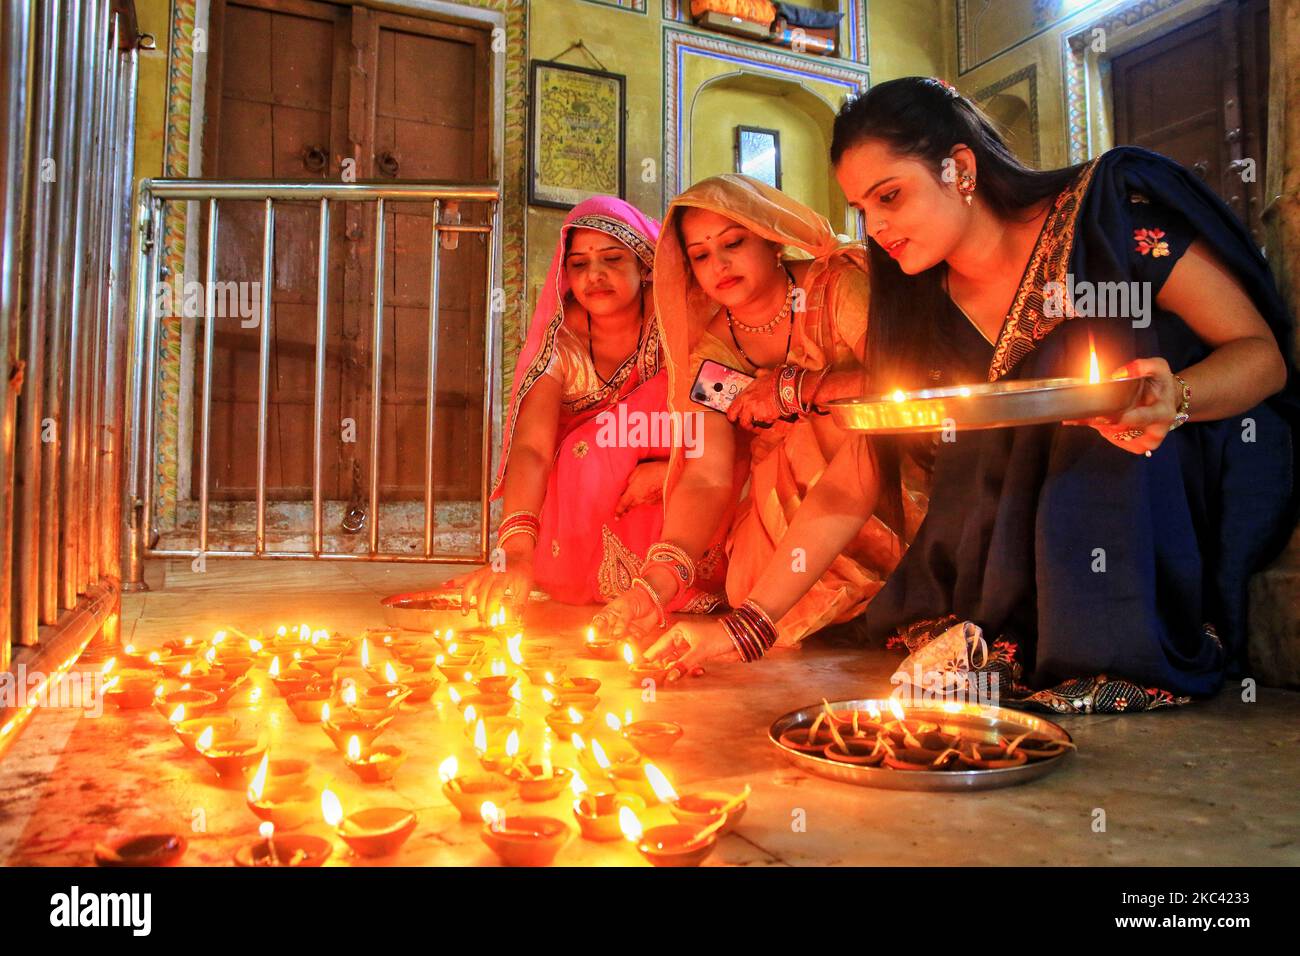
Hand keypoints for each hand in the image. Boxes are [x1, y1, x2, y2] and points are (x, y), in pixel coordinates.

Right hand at [447, 555, 533, 623]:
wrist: (517, 553)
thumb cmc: (522, 571)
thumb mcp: (526, 587)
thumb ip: (520, 604)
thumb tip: (516, 620)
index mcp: (503, 577)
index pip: (494, 595)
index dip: (491, 609)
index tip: (492, 622)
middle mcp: (491, 574)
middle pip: (482, 594)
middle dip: (481, 610)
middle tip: (483, 622)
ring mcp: (483, 572)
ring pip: (470, 586)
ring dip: (466, 600)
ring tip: (464, 612)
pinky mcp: (478, 572)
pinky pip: (465, 576)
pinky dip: (455, 580)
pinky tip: (445, 585)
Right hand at [591, 582, 662, 645]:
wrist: (652, 599)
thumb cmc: (635, 598)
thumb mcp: (627, 606)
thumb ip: (623, 620)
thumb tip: (616, 635)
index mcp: (607, 616)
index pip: (597, 625)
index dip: (594, 632)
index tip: (593, 638)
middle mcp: (613, 626)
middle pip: (606, 638)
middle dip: (607, 643)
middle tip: (610, 644)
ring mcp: (624, 633)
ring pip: (619, 643)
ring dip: (620, 646)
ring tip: (624, 642)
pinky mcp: (635, 637)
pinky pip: (632, 644)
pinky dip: (632, 646)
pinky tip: (634, 644)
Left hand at [615, 460, 667, 516]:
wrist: (669, 476)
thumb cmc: (652, 471)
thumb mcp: (636, 471)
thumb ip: (629, 479)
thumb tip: (627, 484)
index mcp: (632, 493)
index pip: (622, 504)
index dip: (618, 511)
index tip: (616, 517)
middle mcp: (640, 500)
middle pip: (631, 506)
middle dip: (626, 509)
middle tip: (623, 512)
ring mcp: (649, 502)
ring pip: (640, 504)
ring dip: (637, 503)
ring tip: (636, 500)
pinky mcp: (657, 501)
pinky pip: (649, 501)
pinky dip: (647, 499)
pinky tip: (648, 494)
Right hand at [643, 618, 742, 679]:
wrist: (739, 638)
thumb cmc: (719, 637)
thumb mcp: (700, 651)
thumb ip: (684, 665)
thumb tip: (670, 677)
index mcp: (677, 632)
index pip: (657, 647)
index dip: (647, 658)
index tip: (635, 667)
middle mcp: (680, 639)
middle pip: (663, 655)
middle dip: (657, 667)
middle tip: (646, 680)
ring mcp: (688, 648)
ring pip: (674, 662)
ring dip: (672, 671)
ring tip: (664, 680)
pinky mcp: (696, 656)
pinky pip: (684, 666)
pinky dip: (685, 671)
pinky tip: (690, 674)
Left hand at [727, 369, 787, 431]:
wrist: (785, 387)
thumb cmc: (774, 381)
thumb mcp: (762, 376)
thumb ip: (757, 375)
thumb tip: (757, 372)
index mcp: (745, 396)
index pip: (732, 410)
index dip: (732, 416)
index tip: (733, 419)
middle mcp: (749, 405)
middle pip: (743, 421)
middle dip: (746, 425)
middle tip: (749, 425)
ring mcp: (758, 412)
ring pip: (757, 422)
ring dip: (761, 419)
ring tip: (766, 414)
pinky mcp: (767, 417)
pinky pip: (767, 421)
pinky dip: (770, 418)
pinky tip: (774, 411)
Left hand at [1064, 357, 1179, 455]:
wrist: (1167, 400)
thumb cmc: (1160, 383)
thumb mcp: (1158, 367)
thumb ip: (1142, 366)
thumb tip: (1119, 373)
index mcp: (1162, 413)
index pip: (1138, 418)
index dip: (1117, 418)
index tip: (1096, 416)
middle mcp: (1156, 431)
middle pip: (1121, 430)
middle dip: (1098, 422)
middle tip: (1076, 417)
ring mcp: (1146, 442)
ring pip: (1114, 437)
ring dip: (1099, 426)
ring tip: (1087, 415)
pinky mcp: (1138, 447)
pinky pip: (1114, 439)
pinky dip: (1104, 430)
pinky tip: (1101, 419)